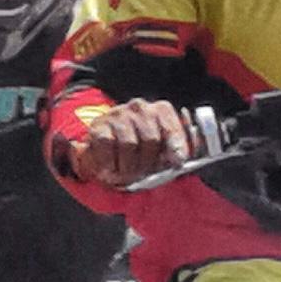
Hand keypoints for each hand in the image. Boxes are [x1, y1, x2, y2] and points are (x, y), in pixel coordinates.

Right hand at [62, 98, 190, 188]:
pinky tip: (112, 166)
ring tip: (127, 173)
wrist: (106, 154)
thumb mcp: (163, 153)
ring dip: (129, 165)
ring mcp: (118, 114)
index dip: (176, 147)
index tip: (177, 162)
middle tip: (143, 174)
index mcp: (162, 111)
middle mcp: (140, 107)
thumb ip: (178, 152)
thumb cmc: (141, 153)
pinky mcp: (99, 125)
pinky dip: (111, 161)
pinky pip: (108, 144)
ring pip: (129, 143)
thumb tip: (181, 159)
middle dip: (149, 162)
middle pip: (151, 138)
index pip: (172, 128)